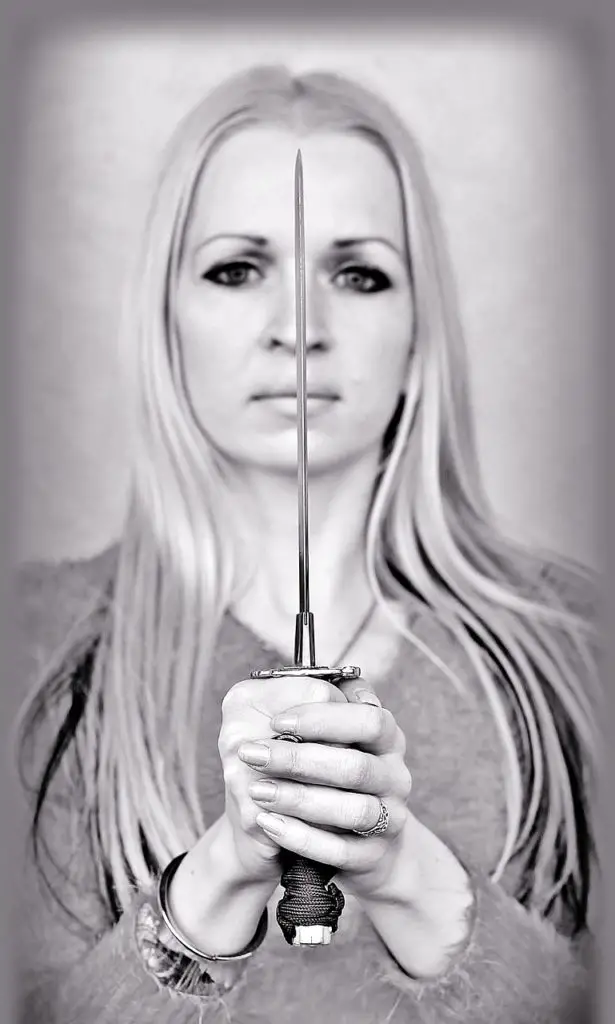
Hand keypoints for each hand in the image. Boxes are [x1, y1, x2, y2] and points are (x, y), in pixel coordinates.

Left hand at [238, 676, 413, 899]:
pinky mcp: (374, 857)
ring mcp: (389, 819)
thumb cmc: (327, 775)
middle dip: (299, 759)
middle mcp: (394, 776)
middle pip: (357, 766)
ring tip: (258, 791)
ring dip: (300, 799)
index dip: (323, 719)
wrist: (348, 843)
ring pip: (354, 810)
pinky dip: (303, 837)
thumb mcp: (321, 735)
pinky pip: (342, 851)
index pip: (368, 720)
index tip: (277, 721)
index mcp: (386, 737)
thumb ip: (310, 706)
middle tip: (252, 754)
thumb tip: (286, 701)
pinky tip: (269, 823)